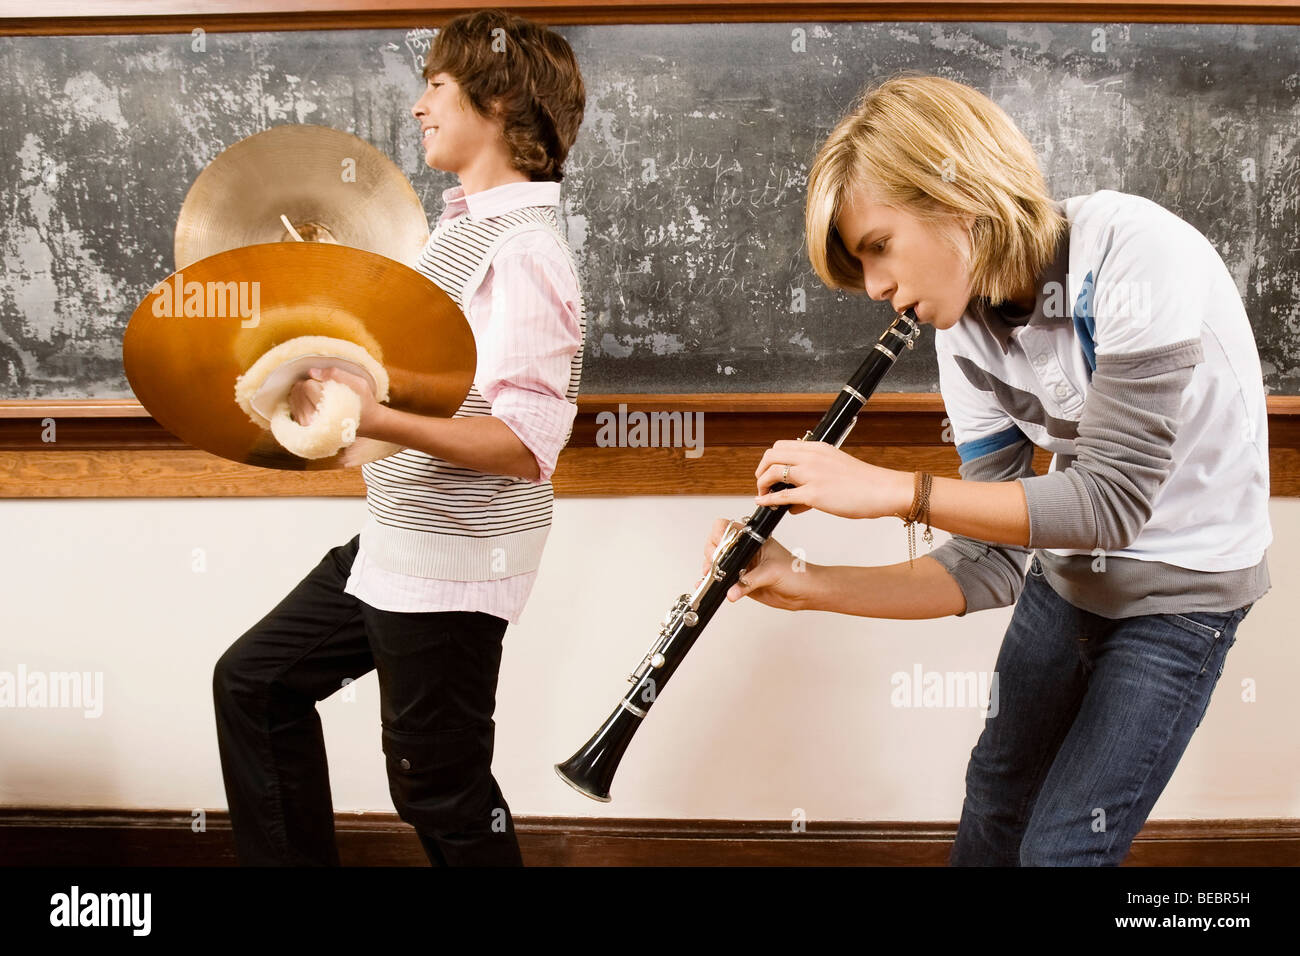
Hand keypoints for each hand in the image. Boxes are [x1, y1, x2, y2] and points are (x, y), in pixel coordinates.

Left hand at [290, 367, 380, 436]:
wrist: (368, 423)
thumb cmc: (364, 402)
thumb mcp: (358, 384)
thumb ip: (336, 374)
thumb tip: (311, 372)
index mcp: (327, 412)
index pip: (309, 386)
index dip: (320, 381)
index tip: (332, 387)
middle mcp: (313, 422)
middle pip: (299, 389)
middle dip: (310, 385)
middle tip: (327, 391)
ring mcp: (306, 426)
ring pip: (294, 396)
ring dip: (305, 391)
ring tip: (321, 396)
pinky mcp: (302, 426)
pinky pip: (292, 404)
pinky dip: (300, 399)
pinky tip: (314, 401)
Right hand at [701, 518, 811, 610]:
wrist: (805, 592)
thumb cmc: (796, 573)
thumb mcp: (771, 573)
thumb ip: (748, 582)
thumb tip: (732, 590)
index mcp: (753, 539)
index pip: (726, 528)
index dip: (718, 536)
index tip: (718, 549)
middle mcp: (745, 550)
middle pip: (717, 544)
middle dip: (711, 554)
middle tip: (715, 564)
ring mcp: (742, 565)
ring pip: (717, 563)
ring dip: (711, 569)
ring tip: (713, 577)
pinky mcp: (741, 581)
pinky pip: (723, 580)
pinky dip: (715, 583)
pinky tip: (711, 585)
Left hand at [753, 439, 909, 519]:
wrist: (883, 490)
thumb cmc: (865, 482)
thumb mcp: (836, 467)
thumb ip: (816, 475)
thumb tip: (798, 495)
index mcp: (817, 448)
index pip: (782, 446)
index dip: (770, 459)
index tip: (768, 471)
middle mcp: (812, 457)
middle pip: (771, 455)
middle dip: (761, 470)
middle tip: (762, 482)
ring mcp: (812, 475)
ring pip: (772, 472)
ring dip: (762, 485)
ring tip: (763, 495)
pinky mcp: (814, 494)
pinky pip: (782, 496)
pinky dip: (769, 500)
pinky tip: (764, 504)